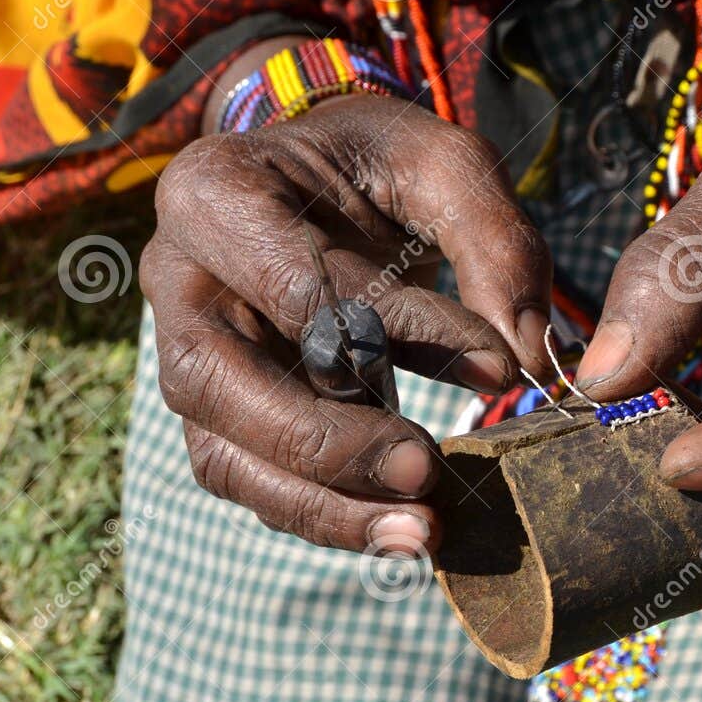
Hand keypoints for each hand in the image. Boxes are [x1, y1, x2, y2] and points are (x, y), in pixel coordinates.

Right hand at [142, 92, 552, 553]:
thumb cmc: (376, 166)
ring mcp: (183, 353)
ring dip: (322, 508)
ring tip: (421, 536)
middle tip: (428, 478)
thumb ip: (494, 243)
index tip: (498, 368)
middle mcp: (175, 278)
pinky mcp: (215, 413)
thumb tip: (526, 359)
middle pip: (221, 386)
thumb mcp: (443, 164)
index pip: (302, 288)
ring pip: (226, 456)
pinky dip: (324, 516)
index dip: (403, 336)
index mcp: (214, 192)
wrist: (318, 183)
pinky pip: (252, 481)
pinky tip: (401, 533)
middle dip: (328, 445)